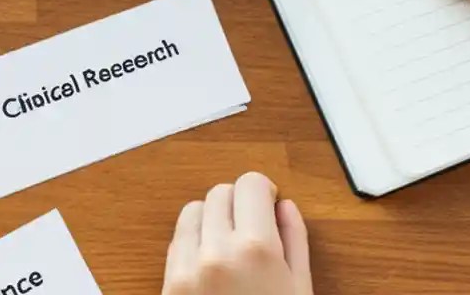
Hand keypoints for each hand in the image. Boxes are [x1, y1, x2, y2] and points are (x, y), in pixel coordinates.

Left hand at [162, 172, 312, 294]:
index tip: (267, 201)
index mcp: (256, 250)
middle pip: (219, 192)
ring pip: (192, 211)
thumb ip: (295, 241)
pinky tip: (211, 262)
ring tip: (229, 245)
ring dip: (211, 218)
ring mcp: (187, 266)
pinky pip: (176, 240)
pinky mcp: (169, 281)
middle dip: (238, 203)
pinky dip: (194, 241)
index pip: (250, 184)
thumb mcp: (300, 288)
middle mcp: (216, 252)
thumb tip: (284, 205)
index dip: (262, 190)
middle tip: (252, 227)